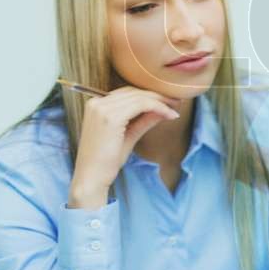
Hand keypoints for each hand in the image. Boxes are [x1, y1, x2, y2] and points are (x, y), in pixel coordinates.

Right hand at [68, 87, 180, 207]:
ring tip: (175, 108)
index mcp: (96, 104)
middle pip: (134, 92)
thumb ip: (144, 120)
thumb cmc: (107, 160)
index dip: (150, 95)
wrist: (92, 177)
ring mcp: (103, 109)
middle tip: (177, 102)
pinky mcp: (112, 117)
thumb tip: (163, 109)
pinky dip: (159, 108)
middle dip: (158, 96)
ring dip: (161, 102)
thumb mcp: (129, 134)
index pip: (128, 93)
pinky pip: (142, 105)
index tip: (169, 101)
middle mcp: (97, 103)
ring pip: (140, 97)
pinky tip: (169, 115)